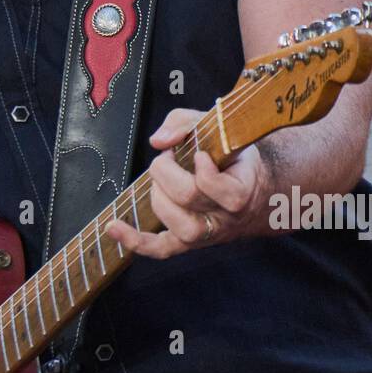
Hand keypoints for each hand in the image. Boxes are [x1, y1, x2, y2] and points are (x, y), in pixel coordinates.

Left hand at [105, 107, 271, 258]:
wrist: (258, 191)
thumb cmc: (232, 156)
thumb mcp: (217, 127)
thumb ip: (186, 123)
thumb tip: (158, 140)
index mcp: (241, 189)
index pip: (215, 185)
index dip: (201, 167)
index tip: (199, 153)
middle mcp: (226, 218)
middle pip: (188, 198)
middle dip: (167, 171)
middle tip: (170, 158)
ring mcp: (208, 234)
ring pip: (178, 226)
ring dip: (159, 196)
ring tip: (161, 181)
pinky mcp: (189, 243)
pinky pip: (162, 249)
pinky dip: (135, 240)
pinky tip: (114, 227)